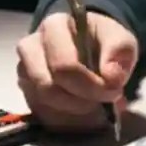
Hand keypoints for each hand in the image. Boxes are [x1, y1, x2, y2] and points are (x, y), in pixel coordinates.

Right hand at [15, 11, 137, 131]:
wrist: (91, 44)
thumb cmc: (103, 41)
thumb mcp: (121, 39)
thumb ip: (119, 52)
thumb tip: (111, 77)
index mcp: (54, 26)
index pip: (64, 66)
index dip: (90, 85)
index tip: (114, 90)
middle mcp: (30, 47)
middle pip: (47, 88)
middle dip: (81, 102)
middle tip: (105, 101)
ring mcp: (24, 71)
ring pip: (42, 104)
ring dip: (73, 112)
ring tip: (96, 105)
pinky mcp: (26, 91)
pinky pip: (41, 114)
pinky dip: (65, 119)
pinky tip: (83, 111)